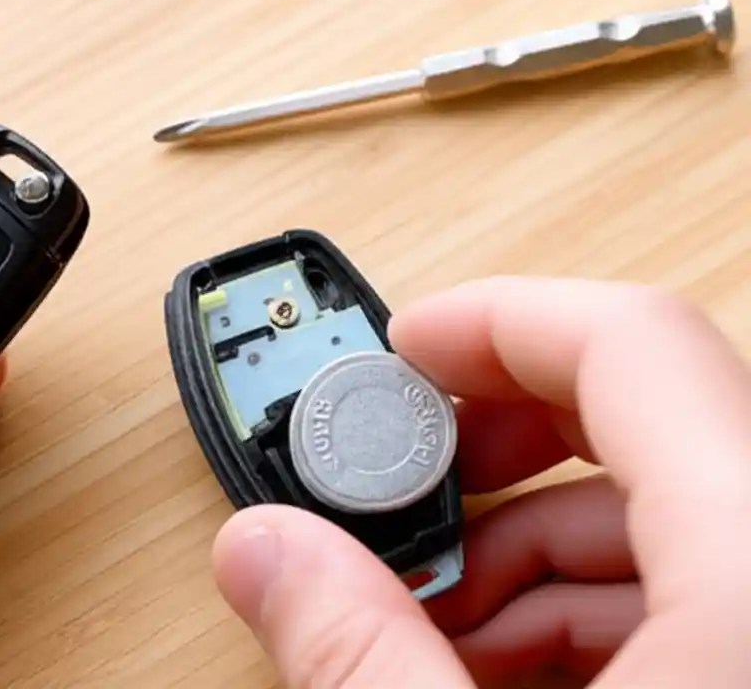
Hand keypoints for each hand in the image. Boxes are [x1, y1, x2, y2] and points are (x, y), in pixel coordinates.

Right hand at [211, 277, 750, 686]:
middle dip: (501, 447)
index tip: (408, 342)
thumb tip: (268, 553)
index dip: (496, 321)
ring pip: (675, 509)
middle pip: (655, 415)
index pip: (635, 346)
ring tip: (433, 614)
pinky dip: (594, 601)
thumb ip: (360, 651)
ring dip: (532, 543)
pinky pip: (710, 582)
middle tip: (407, 486)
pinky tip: (497, 664)